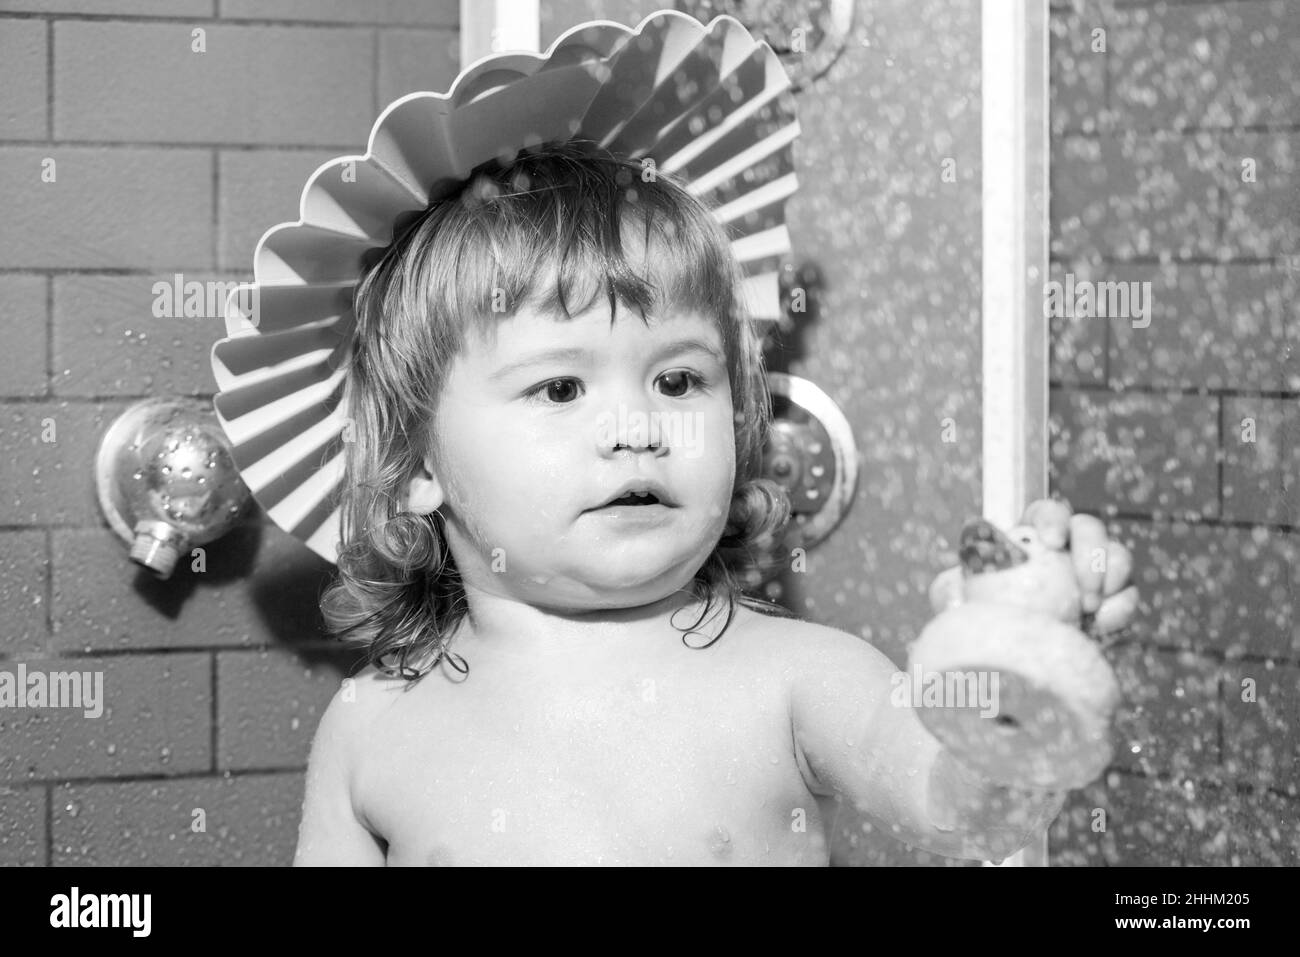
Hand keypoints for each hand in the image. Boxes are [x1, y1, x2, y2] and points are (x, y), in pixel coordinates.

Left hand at [929, 498, 1138, 635]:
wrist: (1012, 666)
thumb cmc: (981, 627)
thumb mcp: (957, 607)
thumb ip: (949, 591)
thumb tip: (953, 582)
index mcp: (1029, 540)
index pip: (1047, 513)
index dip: (1053, 518)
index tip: (1050, 540)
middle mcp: (1064, 551)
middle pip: (1090, 528)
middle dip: (1091, 549)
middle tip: (1082, 584)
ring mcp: (1092, 576)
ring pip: (1117, 557)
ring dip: (1110, 577)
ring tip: (1089, 608)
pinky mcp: (1112, 604)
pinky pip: (1127, 596)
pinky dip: (1120, 608)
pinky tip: (1100, 627)